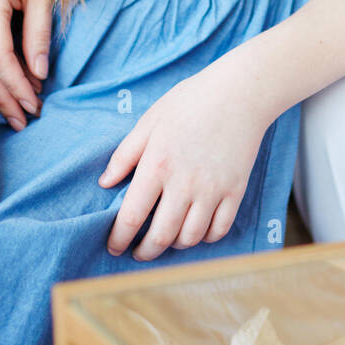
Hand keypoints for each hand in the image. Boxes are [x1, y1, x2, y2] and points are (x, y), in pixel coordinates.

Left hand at [99, 59, 270, 260]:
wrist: (240, 92)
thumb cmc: (191, 101)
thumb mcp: (150, 120)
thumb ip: (125, 154)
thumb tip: (105, 183)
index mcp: (158, 165)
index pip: (132, 216)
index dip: (119, 238)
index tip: (113, 246)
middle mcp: (185, 183)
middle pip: (161, 236)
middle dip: (145, 252)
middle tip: (138, 252)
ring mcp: (213, 190)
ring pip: (190, 238)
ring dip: (174, 245)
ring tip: (167, 239)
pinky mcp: (235, 191)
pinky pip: (219, 230)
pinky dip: (206, 238)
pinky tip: (196, 229)